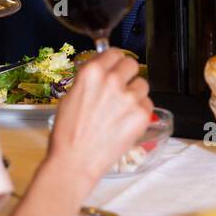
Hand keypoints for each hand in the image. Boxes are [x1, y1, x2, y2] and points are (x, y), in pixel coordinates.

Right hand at [47, 49, 152, 182]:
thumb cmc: (68, 134)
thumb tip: (102, 72)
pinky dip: (139, 111)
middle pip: (132, 64)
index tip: (115, 67)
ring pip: (142, 84)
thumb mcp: (69, 96)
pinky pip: (148, 104)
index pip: (114, 53)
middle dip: (126, 75)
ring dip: (134, 93)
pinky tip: (125, 122)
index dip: (114, 62)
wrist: (75, 162)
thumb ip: (90, 80)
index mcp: (92, 72)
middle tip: (120, 88)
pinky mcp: (142, 114)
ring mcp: (129, 97)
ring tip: (121, 110)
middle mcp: (112, 80)